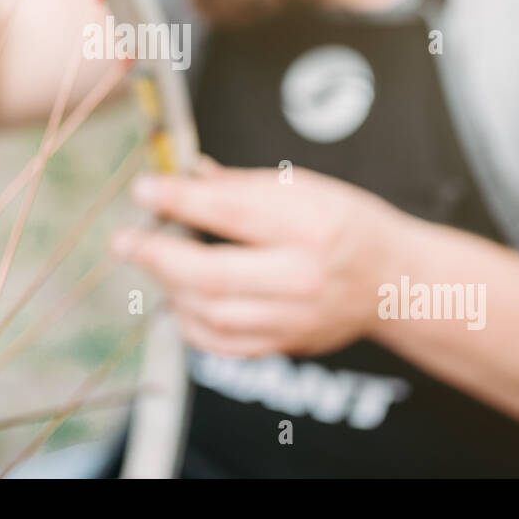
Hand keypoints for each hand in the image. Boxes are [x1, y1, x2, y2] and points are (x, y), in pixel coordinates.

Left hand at [110, 159, 406, 357]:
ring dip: (171, 289)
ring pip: (213, 315)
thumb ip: (244, 185)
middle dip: (159, 258)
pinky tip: (179, 298)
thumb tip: (187, 174)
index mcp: (312, 225)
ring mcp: (295, 318)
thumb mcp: (306, 187)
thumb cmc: (346, 224)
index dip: (182, 200)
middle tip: (125, 242)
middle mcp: (304, 277)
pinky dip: (190, 322)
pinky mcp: (286, 345)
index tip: (144, 189)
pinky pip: (222, 344)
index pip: (235, 212)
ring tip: (155, 264)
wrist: (393, 281)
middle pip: (215, 276)